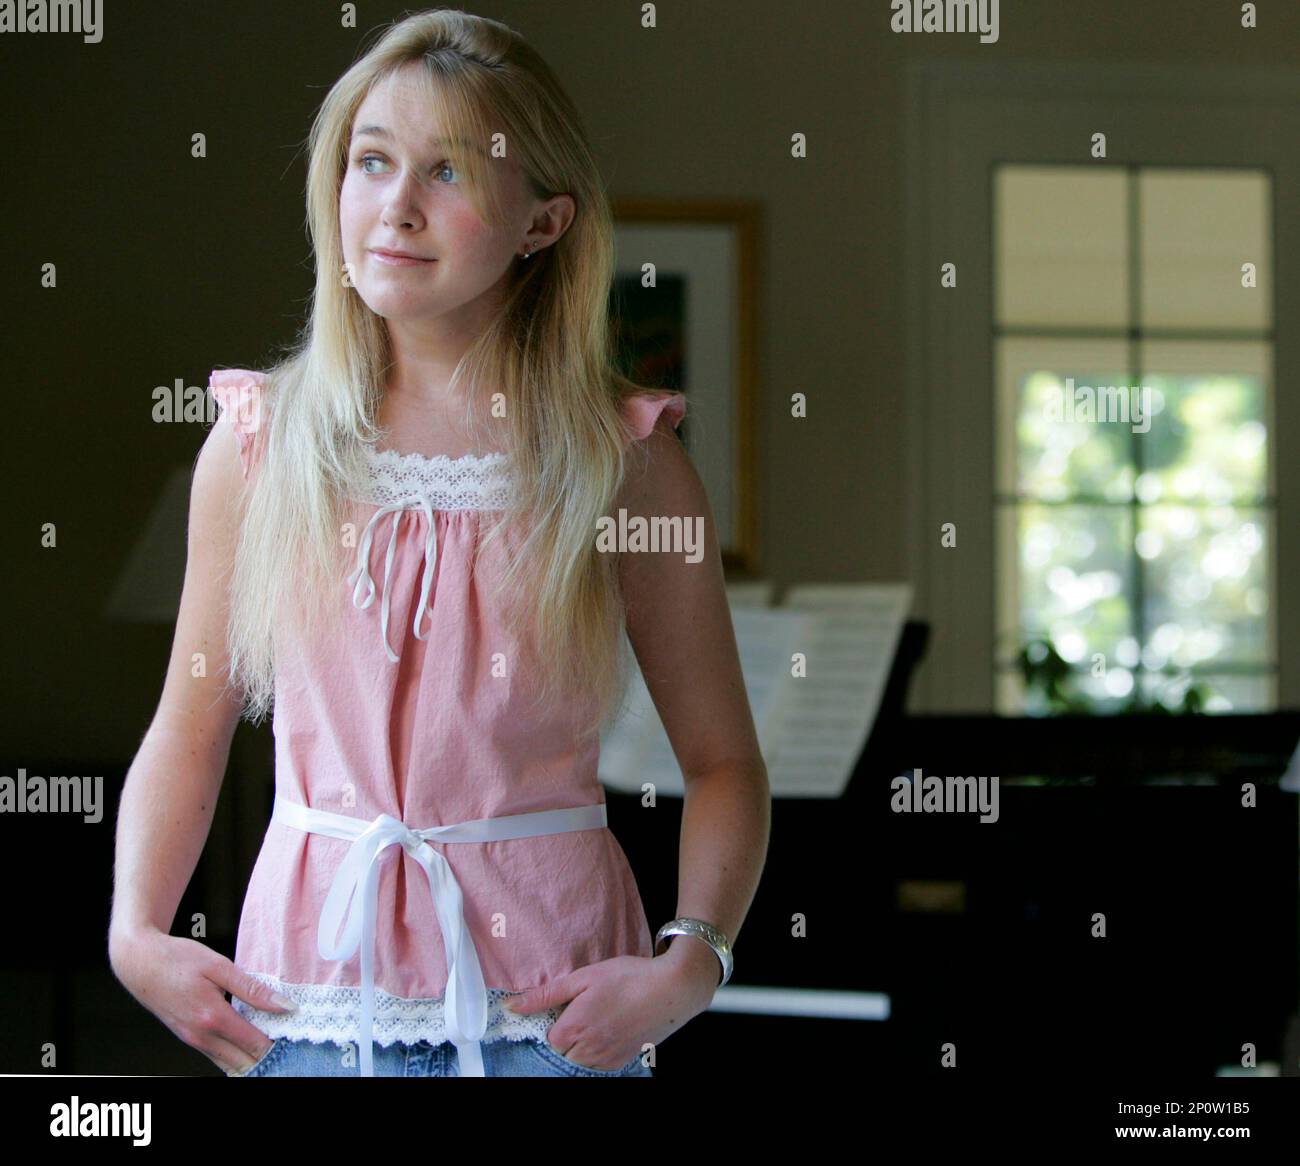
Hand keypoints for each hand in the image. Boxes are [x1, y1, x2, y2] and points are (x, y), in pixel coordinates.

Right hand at [108, 927, 297, 1074]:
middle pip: (242, 1062)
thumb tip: (284, 1005)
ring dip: (251, 1060)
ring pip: (227, 1063)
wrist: (138, 962)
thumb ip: (253, 988)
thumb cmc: (177, 959)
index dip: (278, 1045)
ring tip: (275, 1049)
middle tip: (290, 1050)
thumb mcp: (219, 966)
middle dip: (267, 1059)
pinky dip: (234, 1055)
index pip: (254, 1044)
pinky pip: (215, 1056)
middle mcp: (201, 1036)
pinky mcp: (186, 1037)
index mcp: (212, 1017)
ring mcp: (191, 1040)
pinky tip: (248, 1045)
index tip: (297, 1040)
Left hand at [503, 953, 715, 1070]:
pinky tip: (612, 1028)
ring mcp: (606, 1058)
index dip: (558, 1019)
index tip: (571, 1005)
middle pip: (563, 1051)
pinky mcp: (623, 1061)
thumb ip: (547, 994)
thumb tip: (511, 1006)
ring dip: (583, 1044)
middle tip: (587, 1009)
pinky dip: (600, 1051)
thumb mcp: (584, 977)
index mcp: (573, 1028)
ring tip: (601, 1017)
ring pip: (580, 1060)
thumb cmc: (629, 977)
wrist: (672, 989)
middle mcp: (587, 1049)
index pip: (549, 1036)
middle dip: (569, 1034)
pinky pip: (600, 1064)